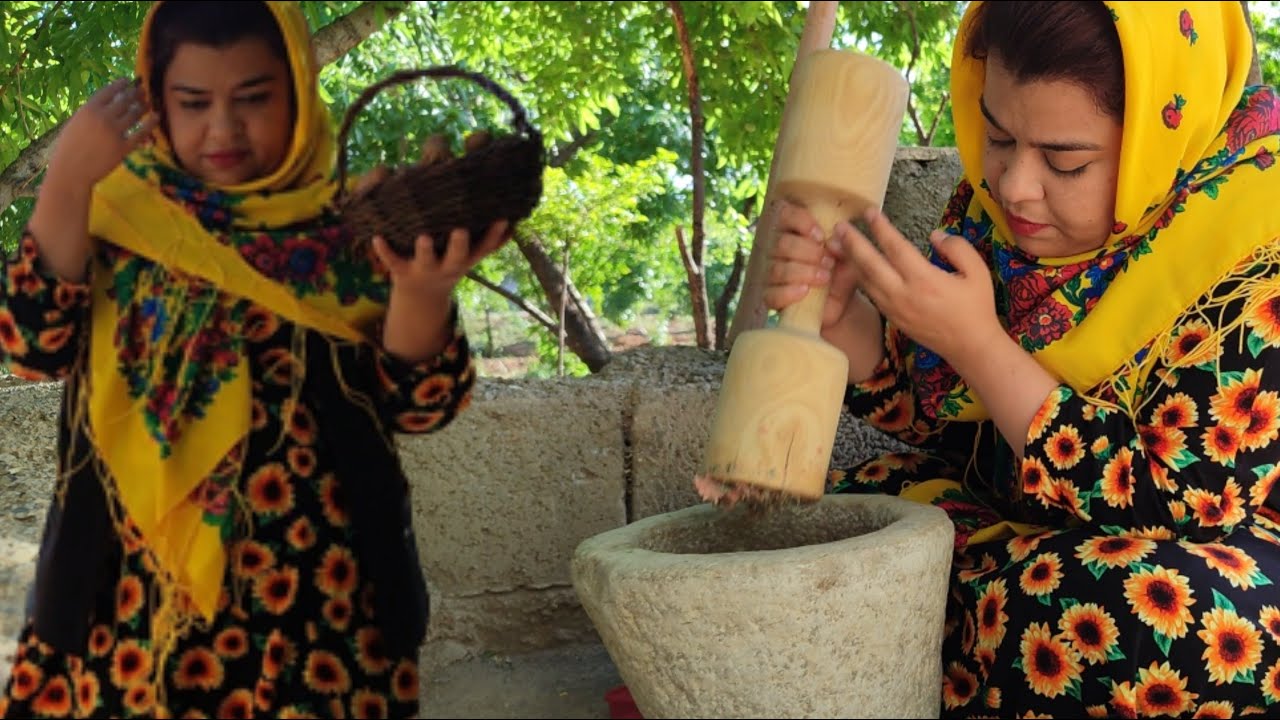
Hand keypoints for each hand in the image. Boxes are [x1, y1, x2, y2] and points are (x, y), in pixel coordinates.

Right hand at [46, 78, 156, 194]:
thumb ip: (91, 113)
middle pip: (125, 100)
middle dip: (135, 94)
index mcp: (88, 109)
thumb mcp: (75, 123)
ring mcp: (115, 132)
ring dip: (144, 106)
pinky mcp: (124, 147)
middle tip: (143, 91)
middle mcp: (103, 117)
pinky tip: (156, 117)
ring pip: (135, 114)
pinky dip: (151, 123)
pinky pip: (142, 132)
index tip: (128, 81)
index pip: (108, 91)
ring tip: (149, 102)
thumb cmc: (68, 148)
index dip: (120, 85)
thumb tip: (108, 104)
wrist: (71, 172)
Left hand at [371, 220, 511, 300]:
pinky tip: (377, 238)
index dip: (494, 235)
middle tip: (460, 230)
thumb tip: (514, 222)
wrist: (421, 295)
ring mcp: (424, 269)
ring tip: (423, 237)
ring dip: (425, 250)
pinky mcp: (401, 271)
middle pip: (457, 257)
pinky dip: (384, 252)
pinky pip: (392, 262)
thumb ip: (490, 242)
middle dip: (459, 245)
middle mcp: (447, 266)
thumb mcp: (470, 258)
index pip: (483, 248)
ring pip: (426, 260)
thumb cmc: (448, 264)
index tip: (502, 218)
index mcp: (464, 260)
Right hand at [762, 200, 852, 331]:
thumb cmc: (841, 274)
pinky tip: (805, 291)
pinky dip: (789, 292)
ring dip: (803, 272)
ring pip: (777, 268)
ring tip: (824, 277)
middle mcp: (779, 251)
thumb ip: (845, 247)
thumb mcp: (850, 258)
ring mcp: (772, 275)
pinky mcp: (772, 298)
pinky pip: (772, 294)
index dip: (801, 222)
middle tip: (829, 262)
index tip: (821, 236)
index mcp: (795, 232)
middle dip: (807, 252)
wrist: (841, 306)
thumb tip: (832, 241)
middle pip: (782, 243)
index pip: (786, 214)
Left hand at [840, 208, 1002, 363]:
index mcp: (925, 280)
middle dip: (853, 243)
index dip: (880, 228)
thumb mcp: (978, 272)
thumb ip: (957, 248)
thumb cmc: (976, 307)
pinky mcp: (892, 318)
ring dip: (850, 261)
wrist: (970, 347)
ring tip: (838, 243)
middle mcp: (904, 294)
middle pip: (870, 264)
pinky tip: (853, 267)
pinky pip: (870, 294)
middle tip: (839, 226)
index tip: (869, 211)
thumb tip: (934, 235)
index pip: (896, 248)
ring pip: (866, 281)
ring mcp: (895, 308)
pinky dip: (859, 279)